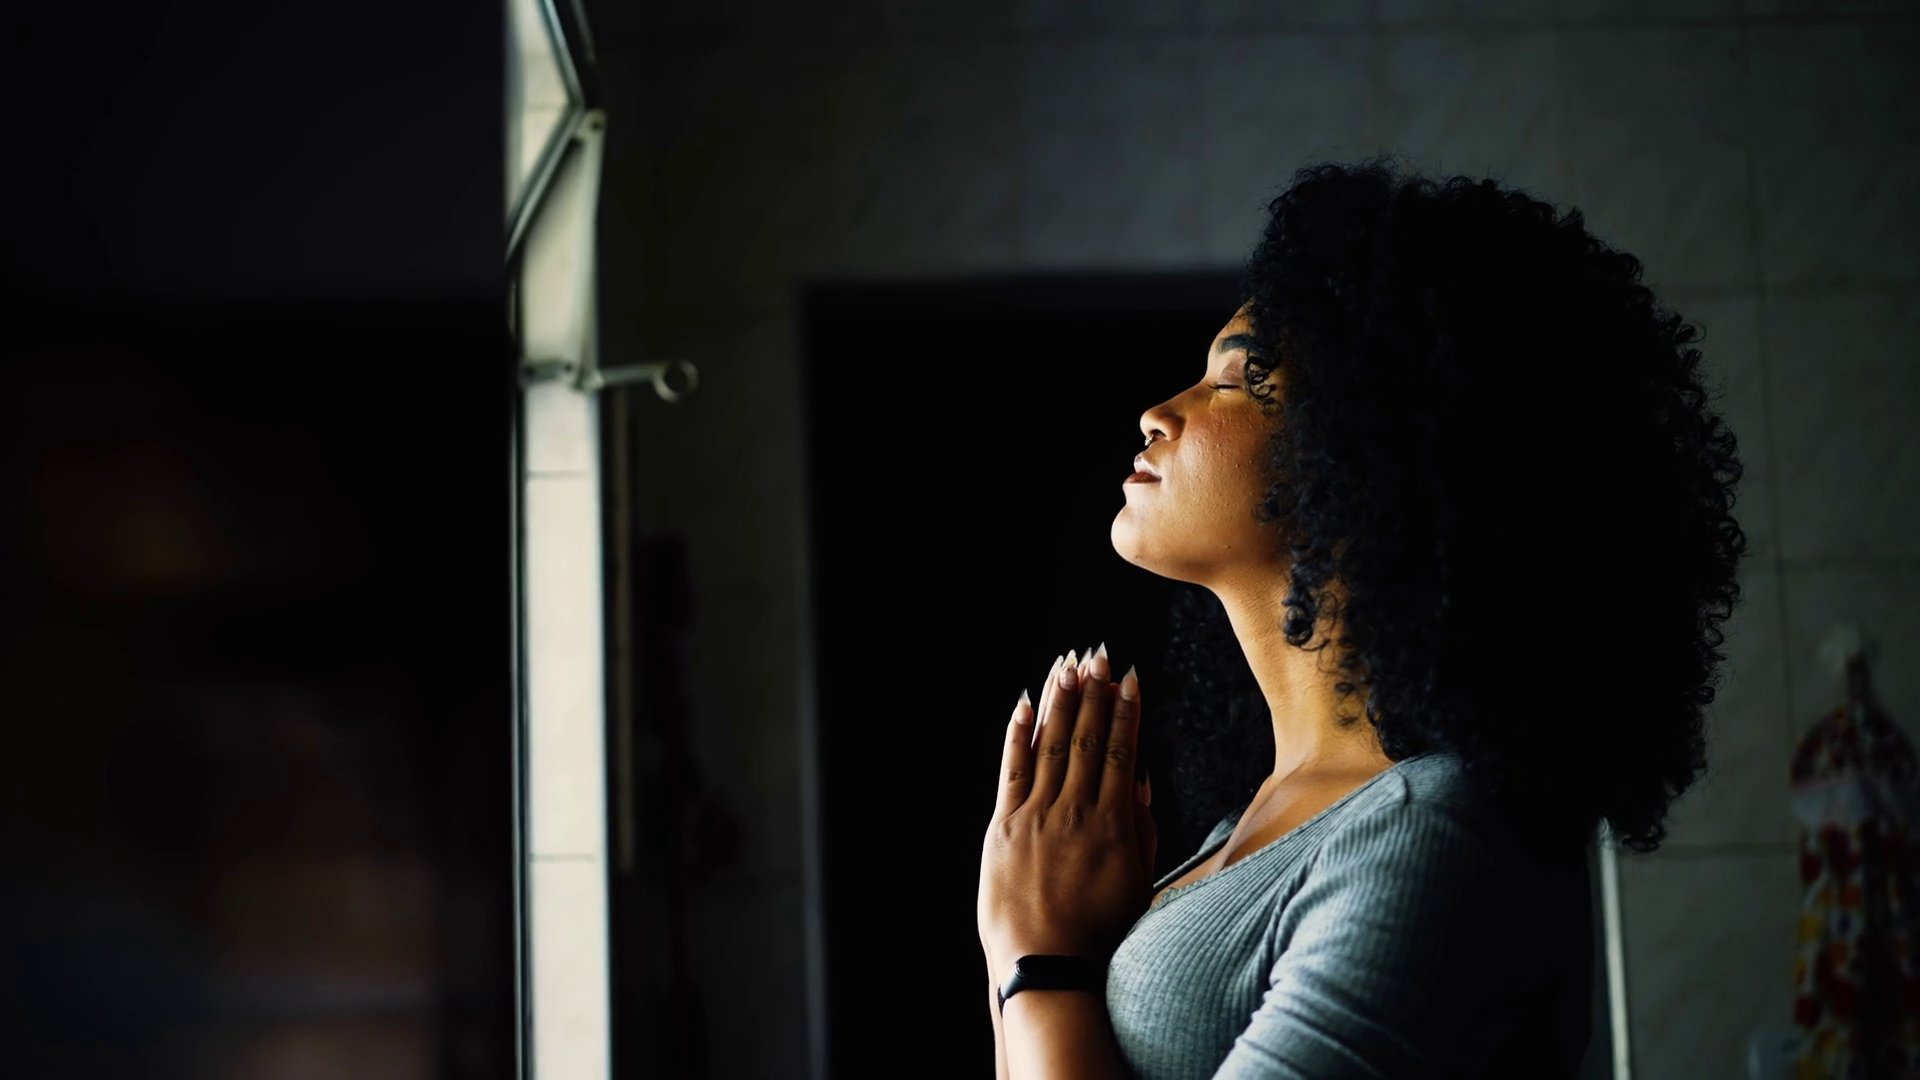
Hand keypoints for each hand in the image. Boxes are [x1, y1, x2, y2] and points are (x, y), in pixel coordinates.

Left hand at [977, 645, 1157, 986]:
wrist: (1049, 964)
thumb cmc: (1100, 930)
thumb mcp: (1140, 878)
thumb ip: (1142, 823)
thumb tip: (1140, 775)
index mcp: (1114, 822)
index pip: (1123, 750)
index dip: (1126, 709)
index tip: (1130, 677)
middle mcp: (1075, 810)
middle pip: (1088, 737)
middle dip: (1094, 691)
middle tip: (1100, 654)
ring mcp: (1036, 815)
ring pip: (1051, 744)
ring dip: (1061, 700)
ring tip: (1069, 663)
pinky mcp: (1003, 826)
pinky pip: (1012, 768)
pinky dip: (1019, 733)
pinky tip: (1026, 703)